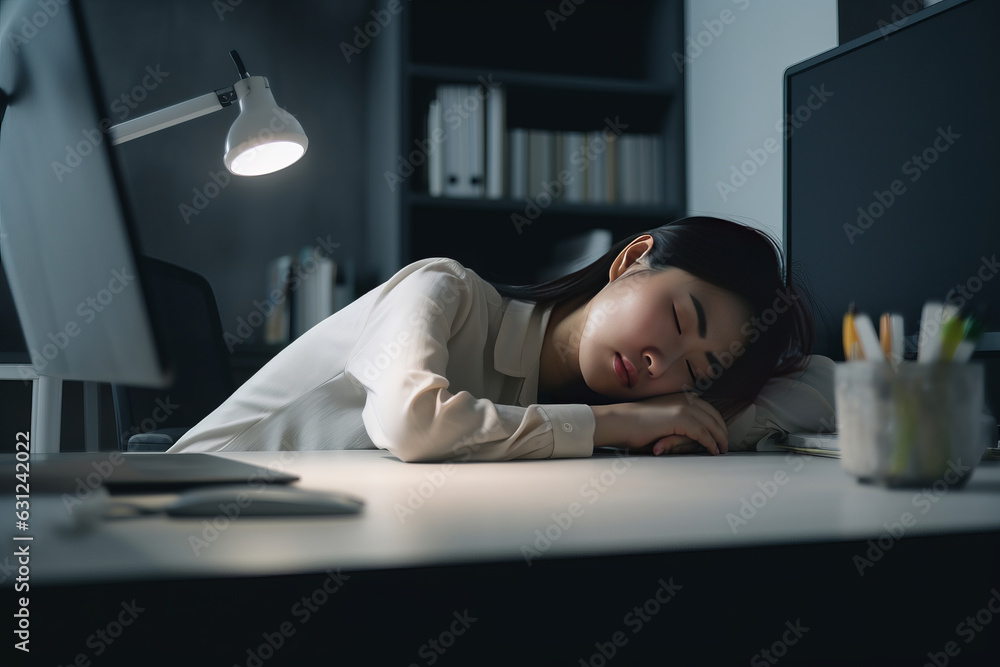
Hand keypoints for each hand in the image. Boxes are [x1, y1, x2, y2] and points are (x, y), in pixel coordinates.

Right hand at [591, 393, 727, 454]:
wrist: (619, 421)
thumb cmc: (634, 425)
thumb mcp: (662, 423)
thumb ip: (678, 427)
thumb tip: (693, 438)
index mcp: (679, 397)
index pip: (708, 408)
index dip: (717, 422)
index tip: (721, 433)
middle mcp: (684, 399)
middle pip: (713, 415)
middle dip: (722, 430)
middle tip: (725, 444)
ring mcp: (683, 407)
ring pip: (712, 424)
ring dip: (719, 437)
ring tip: (722, 449)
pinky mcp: (680, 419)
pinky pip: (703, 433)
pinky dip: (710, 443)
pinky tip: (713, 450)